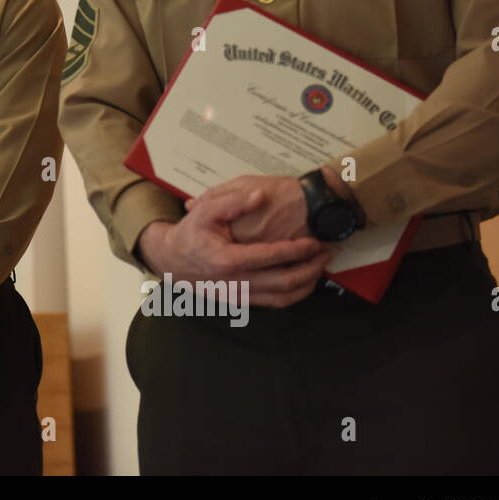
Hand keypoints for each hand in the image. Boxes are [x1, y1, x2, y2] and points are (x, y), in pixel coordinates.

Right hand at [140, 188, 331, 307]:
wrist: (171, 262)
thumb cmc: (190, 233)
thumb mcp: (204, 211)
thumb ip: (232, 202)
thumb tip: (261, 196)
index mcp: (226, 260)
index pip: (270, 257)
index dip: (296, 250)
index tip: (315, 240)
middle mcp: (235, 283)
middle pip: (283, 283)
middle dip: (310, 268)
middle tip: (326, 253)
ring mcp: (239, 296)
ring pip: (283, 298)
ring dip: (307, 283)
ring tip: (321, 266)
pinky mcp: (242, 302)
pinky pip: (275, 303)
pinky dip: (295, 293)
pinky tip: (305, 279)